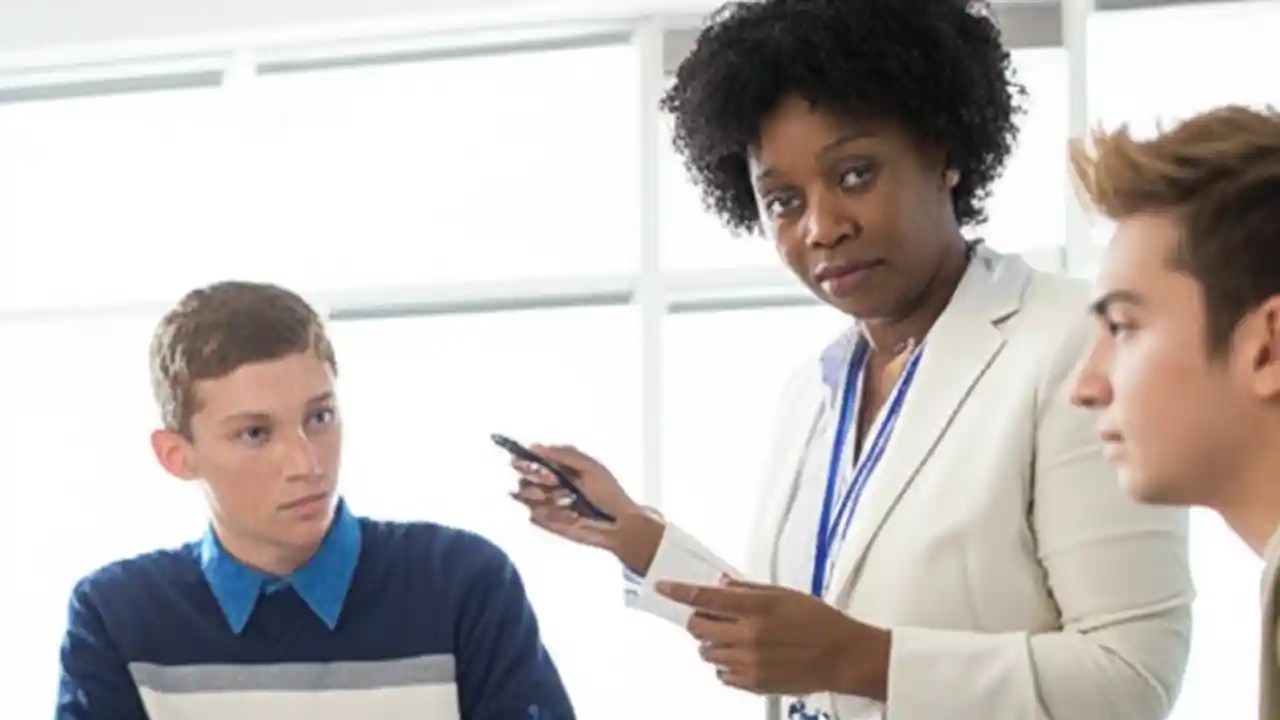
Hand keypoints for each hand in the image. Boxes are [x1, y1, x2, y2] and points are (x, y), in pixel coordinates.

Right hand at [508, 444, 663, 572]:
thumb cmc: (607, 492)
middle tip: (556, 482)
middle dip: (537, 479)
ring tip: (568, 500)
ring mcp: (546, 505)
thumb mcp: (589, 467)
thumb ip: (563, 454)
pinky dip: (554, 514)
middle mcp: (547, 485)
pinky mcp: (547, 523)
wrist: (617, 522)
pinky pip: (536, 516)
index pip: (528, 461)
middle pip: (522, 480)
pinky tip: (571, 516)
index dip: (524, 461)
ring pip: (525, 498)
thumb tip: (535, 447)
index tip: (533, 464)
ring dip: (546, 497)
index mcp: (557, 468)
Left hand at [656, 577, 890, 699]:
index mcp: (757, 608)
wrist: (843, 657)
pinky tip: (741, 656)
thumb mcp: (785, 595)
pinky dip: (725, 664)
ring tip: (731, 638)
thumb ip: (749, 590)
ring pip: (707, 652)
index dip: (679, 591)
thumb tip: (721, 585)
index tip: (663, 586)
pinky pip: (722, 675)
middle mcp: (748, 635)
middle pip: (698, 627)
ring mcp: (749, 662)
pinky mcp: (754, 683)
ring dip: (711, 642)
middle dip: (696, 619)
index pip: (705, 598)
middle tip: (707, 616)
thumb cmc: (819, 622)